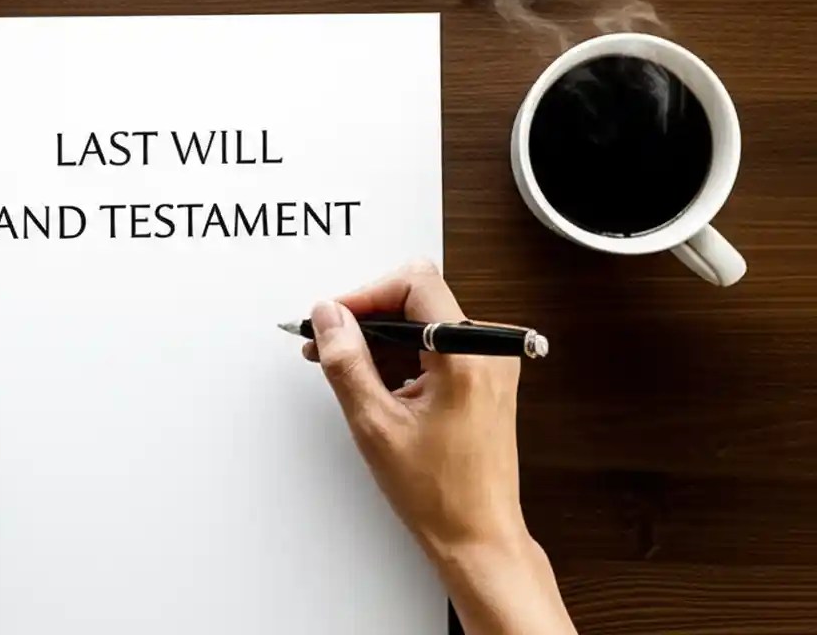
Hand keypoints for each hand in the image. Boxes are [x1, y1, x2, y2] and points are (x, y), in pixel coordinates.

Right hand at [304, 261, 575, 634]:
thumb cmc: (440, 494)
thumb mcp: (376, 424)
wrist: (478, 535)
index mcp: (468, 355)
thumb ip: (347, 362)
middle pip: (419, 298)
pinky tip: (373, 381)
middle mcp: (489, 351)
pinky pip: (437, 345)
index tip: (333, 318)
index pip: (414, 283)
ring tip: (344, 367)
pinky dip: (401, 355)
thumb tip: (329, 318)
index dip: (365, 295)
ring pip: (425, 321)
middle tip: (328, 342)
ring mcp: (491, 364)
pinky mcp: (484, 378)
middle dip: (368, 316)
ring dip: (381, 338)